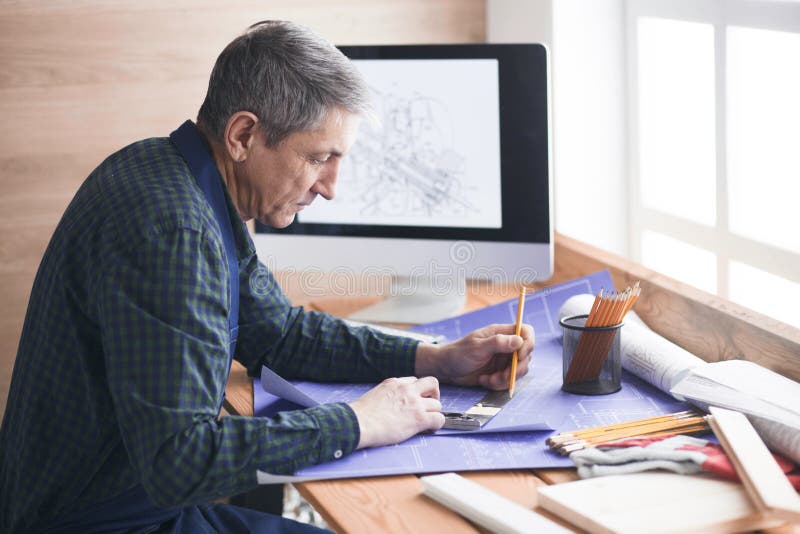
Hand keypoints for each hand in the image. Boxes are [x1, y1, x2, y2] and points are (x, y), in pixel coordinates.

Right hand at [348, 376, 444, 448]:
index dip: (416, 391)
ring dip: (433, 413)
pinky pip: (439, 419)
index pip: (414, 381)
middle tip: (426, 406)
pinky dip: (437, 425)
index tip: (414, 400)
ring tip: (425, 423)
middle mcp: (407, 389)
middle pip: (432, 384)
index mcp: (394, 382)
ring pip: (437, 404)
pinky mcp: (419, 418)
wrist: (358, 423)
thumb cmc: (361, 414)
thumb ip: (388, 394)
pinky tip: (428, 429)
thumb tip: (392, 404)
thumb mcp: (375, 394)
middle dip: (432, 395)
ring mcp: (414, 403)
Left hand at [415, 323, 534, 389]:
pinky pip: (509, 380)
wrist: (446, 369)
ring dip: (506, 379)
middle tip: (501, 376)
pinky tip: (484, 381)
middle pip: (526, 355)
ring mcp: (504, 360)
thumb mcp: (477, 347)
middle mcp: (506, 346)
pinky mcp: (500, 372)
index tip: (519, 356)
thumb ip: (498, 343)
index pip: (526, 332)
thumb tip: (519, 340)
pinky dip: (499, 384)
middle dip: (516, 369)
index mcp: (501, 333)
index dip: (528, 343)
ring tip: (489, 379)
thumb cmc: (458, 353)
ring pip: (519, 370)